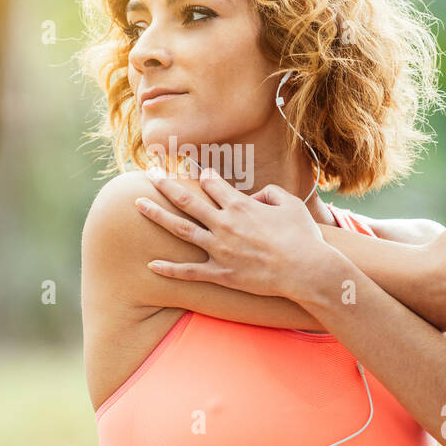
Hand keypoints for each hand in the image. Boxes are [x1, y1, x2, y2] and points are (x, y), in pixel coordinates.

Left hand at [135, 165, 330, 298]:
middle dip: (165, 184)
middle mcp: (224, 224)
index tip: (198, 172)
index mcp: (240, 205)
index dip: (204, 175)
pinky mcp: (221, 273)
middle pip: (187, 200)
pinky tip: (151, 264)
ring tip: (138, 204)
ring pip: (180, 229)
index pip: (212, 182)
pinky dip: (170, 269)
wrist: (306, 270)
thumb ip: (271, 192)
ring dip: (157, 215)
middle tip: (148, 173)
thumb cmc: (303, 237)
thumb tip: (257, 195)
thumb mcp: (290, 204)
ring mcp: (219, 249)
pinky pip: (189, 271)